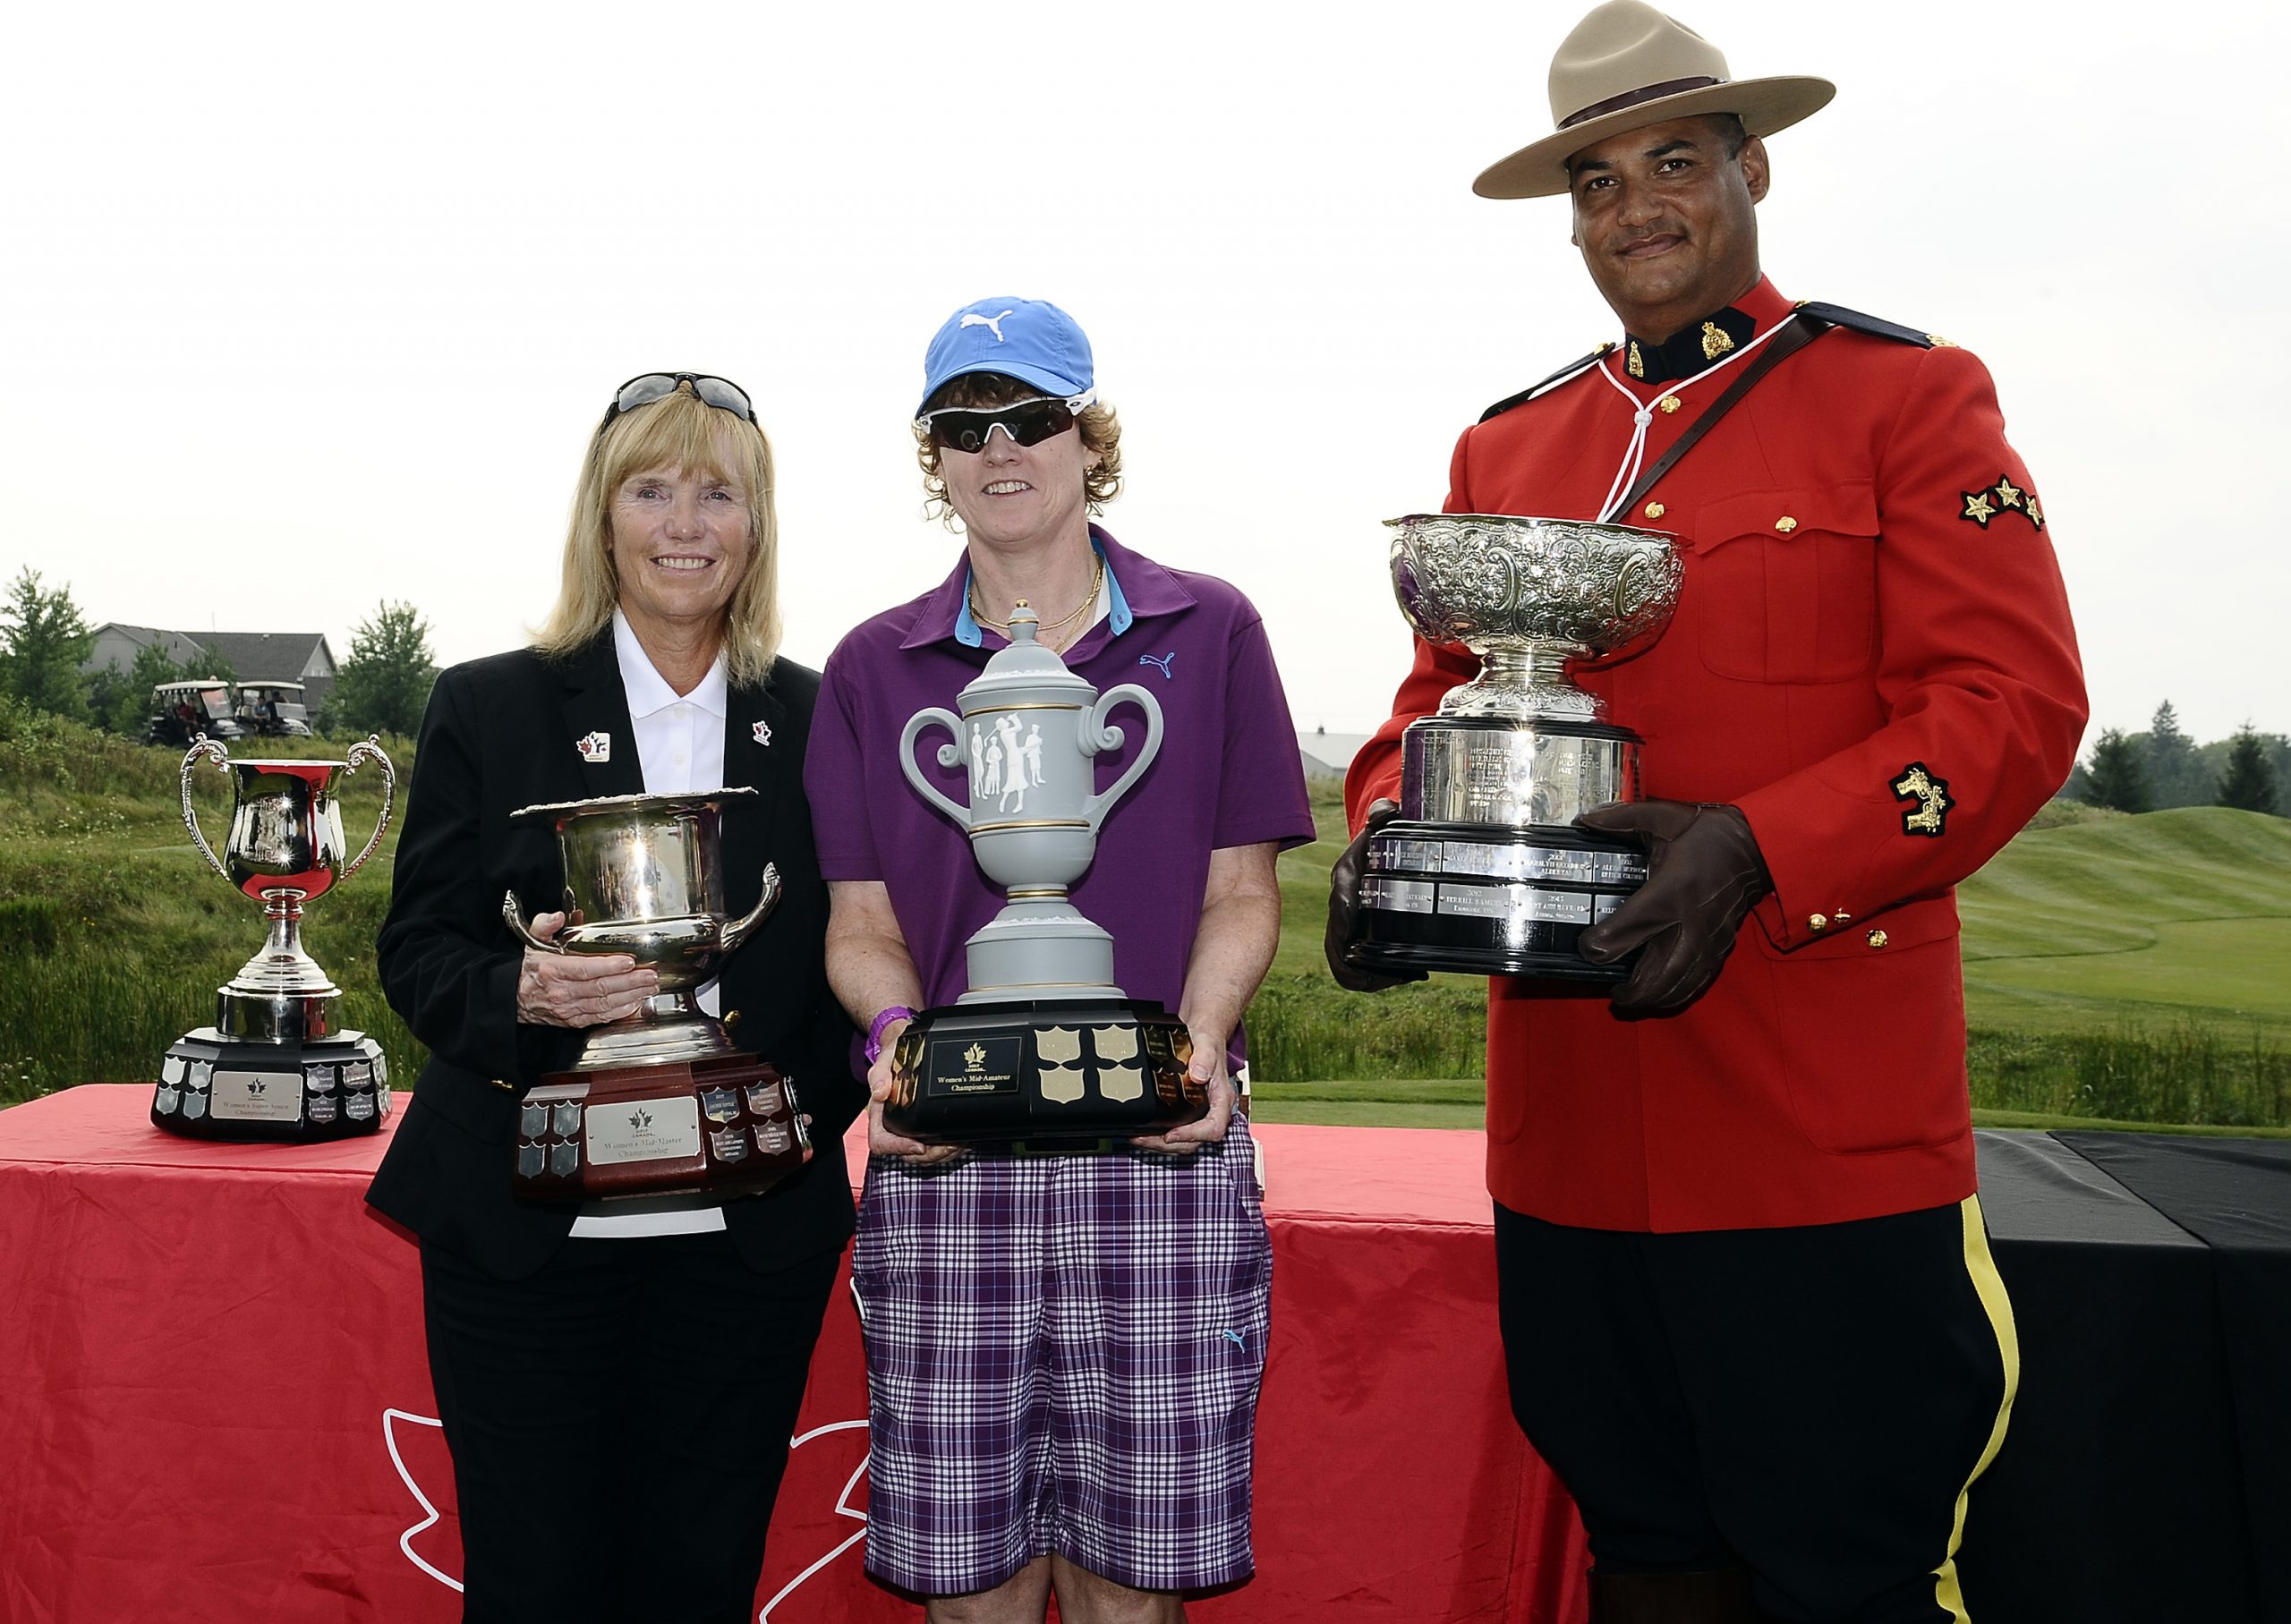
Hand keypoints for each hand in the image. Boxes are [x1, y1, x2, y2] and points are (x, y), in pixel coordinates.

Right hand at [515, 911, 657, 1027]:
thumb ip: (545, 925)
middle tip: (650, 975)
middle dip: (629, 982)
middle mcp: (561, 992)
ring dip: (631, 996)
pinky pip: (600, 1017)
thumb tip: (559, 916)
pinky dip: (620, 1011)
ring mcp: (568, 1009)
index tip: (629, 961)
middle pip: (600, 988)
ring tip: (649, 987)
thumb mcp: (533, 941)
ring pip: (604, 1004)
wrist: (515, 998)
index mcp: (552, 970)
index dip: (609, 967)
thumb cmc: (531, 968)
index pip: (584, 969)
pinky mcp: (574, 1020)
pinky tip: (636, 1003)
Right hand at [863, 1018, 963, 1165]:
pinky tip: (962, 1139)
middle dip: (930, 1154)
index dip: (898, 1148)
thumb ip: (880, 1074)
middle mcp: (895, 1125)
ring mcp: (912, 1128)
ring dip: (944, 1153)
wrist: (909, 1047)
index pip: (881, 1142)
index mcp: (880, 1115)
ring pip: (925, 1154)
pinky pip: (936, 1146)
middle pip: (908, 1154)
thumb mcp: (885, 1060)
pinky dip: (950, 1147)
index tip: (918, 1145)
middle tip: (950, 1145)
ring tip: (960, 1142)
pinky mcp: (927, 1127)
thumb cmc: (895, 1057)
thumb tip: (880, 1093)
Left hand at [1130, 1026, 1235, 1153]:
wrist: (1204, 1037)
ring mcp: (1201, 1114)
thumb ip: (1204, 1058)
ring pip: (1185, 1141)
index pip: (1214, 1128)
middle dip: (1167, 1145)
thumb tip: (1198, 1075)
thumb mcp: (1206, 1045)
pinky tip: (1143, 1131)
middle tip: (1142, 1139)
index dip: (1193, 1136)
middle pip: (1195, 1141)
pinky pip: (1178, 1131)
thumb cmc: (1208, 1042)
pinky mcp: (1189, 1113)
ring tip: (1137, 1138)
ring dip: (1160, 1144)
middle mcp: (1213, 1111)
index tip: (1170, 1135)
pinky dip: (1160, 1136)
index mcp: (1222, 1099)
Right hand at [1324, 798, 1426, 992]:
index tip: (1352, 938)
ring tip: (1407, 977)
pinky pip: (1356, 968)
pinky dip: (1377, 977)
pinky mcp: (1356, 939)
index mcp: (1345, 878)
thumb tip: (1384, 811)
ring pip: (1343, 964)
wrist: (1378, 851)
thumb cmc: (1382, 838)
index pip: (1339, 902)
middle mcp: (1341, 906)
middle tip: (1397, 975)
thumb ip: (1384, 814)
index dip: (1343, 921)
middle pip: (1335, 946)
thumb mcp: (1384, 823)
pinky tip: (1409, 974)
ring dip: (1370, 979)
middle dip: (1357, 968)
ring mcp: (1346, 926)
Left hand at [1576, 800, 1771, 1018]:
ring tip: (1630, 1000)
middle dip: (1632, 990)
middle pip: (1657, 972)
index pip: (1629, 928)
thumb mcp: (1663, 817)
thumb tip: (1585, 820)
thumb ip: (1620, 819)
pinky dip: (1679, 994)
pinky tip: (1662, 997)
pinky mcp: (1721, 945)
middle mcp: (1689, 920)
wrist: (1757, 846)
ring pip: (1678, 983)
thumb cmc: (1709, 834)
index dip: (1600, 945)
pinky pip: (1699, 980)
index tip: (1587, 946)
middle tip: (1611, 991)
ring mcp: (1708, 937)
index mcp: (1670, 890)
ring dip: (1652, 998)